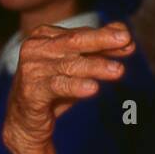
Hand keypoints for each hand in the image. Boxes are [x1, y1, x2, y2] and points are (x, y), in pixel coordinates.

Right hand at [3, 22, 133, 153]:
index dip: (106, 37)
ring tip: (118, 70)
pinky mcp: (30, 91)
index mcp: (45, 36)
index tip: (128, 39)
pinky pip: (57, 87)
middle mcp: (35, 48)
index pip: (81, 35)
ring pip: (69, 66)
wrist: (25, 121)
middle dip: (102, 41)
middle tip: (125, 39)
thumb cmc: (53, 87)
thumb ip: (98, 48)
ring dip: (95, 67)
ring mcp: (31, 69)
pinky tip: (93, 89)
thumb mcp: (76, 66)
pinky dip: (76, 87)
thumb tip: (124, 32)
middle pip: (74, 43)